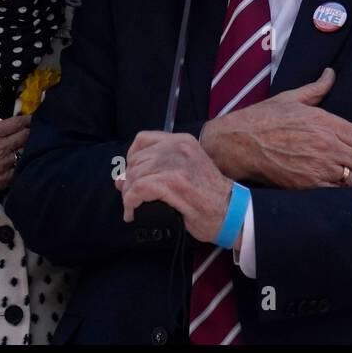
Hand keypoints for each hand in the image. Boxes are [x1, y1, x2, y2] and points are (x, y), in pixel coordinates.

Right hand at [0, 89, 29, 230]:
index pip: (15, 124)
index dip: (26, 120)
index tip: (32, 118)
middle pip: (24, 138)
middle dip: (31, 133)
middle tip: (36, 130)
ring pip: (23, 155)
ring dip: (27, 150)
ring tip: (33, 147)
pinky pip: (17, 174)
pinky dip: (21, 169)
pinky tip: (22, 166)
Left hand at [115, 131, 237, 245]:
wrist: (231, 212)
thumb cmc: (209, 195)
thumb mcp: (187, 169)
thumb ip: (159, 167)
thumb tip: (120, 178)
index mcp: (182, 141)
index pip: (143, 139)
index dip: (130, 158)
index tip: (130, 175)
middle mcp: (178, 148)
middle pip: (136, 159)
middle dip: (128, 180)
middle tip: (130, 198)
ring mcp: (176, 165)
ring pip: (135, 174)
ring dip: (128, 194)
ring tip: (132, 207)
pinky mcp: (173, 184)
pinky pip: (139, 189)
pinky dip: (130, 202)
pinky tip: (132, 213)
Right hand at [200, 68, 351, 188]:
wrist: (239, 143)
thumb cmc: (263, 119)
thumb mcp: (291, 98)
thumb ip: (316, 88)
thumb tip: (330, 74)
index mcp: (326, 122)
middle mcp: (327, 145)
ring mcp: (319, 167)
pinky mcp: (308, 185)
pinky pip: (338, 193)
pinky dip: (348, 195)